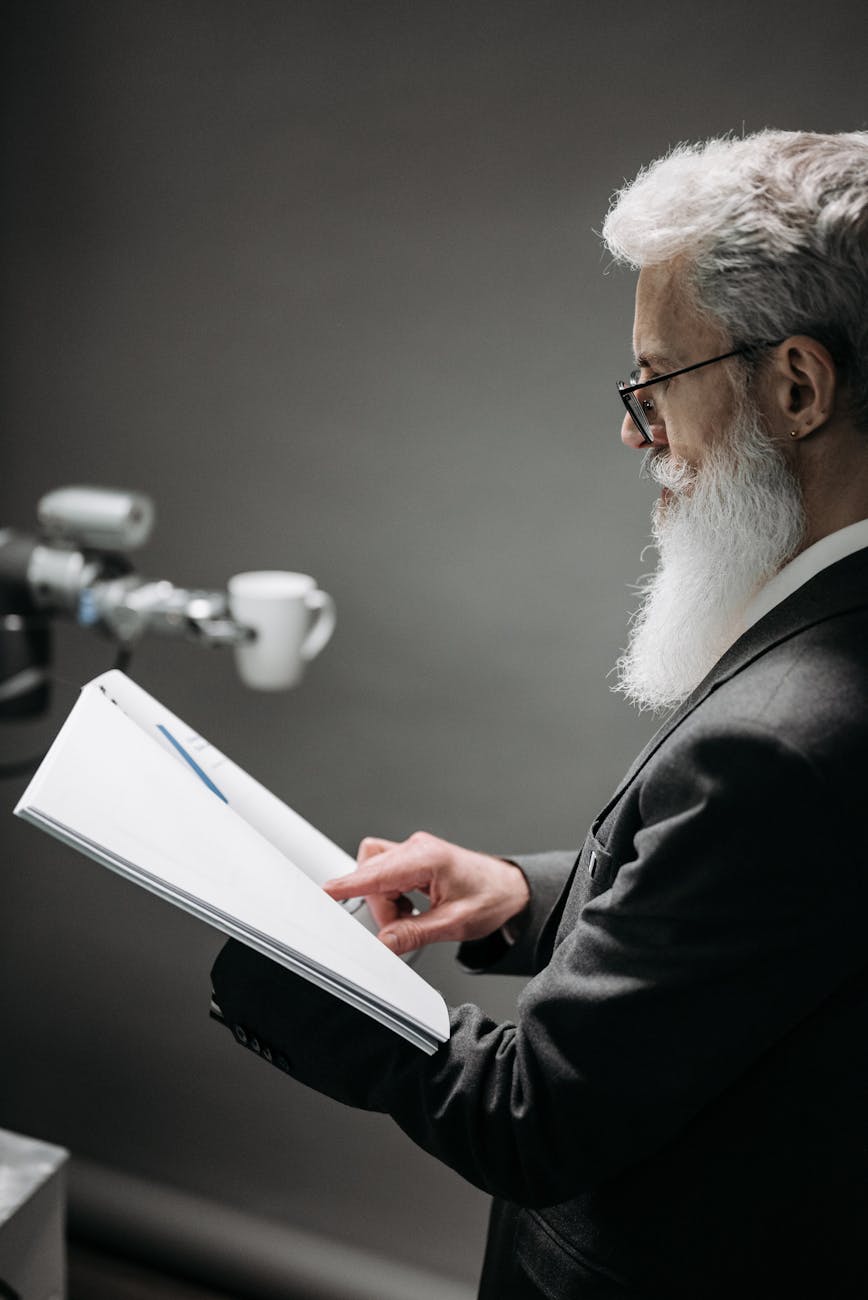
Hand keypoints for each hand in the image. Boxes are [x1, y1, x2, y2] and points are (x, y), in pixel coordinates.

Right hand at [323, 831, 529, 955]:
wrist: (511, 889)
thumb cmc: (492, 898)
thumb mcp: (455, 923)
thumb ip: (415, 933)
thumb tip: (385, 942)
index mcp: (428, 859)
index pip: (378, 872)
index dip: (350, 883)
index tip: (327, 892)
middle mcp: (417, 848)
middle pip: (372, 874)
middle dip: (381, 906)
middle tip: (403, 927)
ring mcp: (414, 851)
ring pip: (376, 874)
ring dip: (385, 900)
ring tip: (411, 916)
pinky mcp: (413, 858)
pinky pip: (386, 874)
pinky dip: (391, 895)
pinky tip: (412, 907)